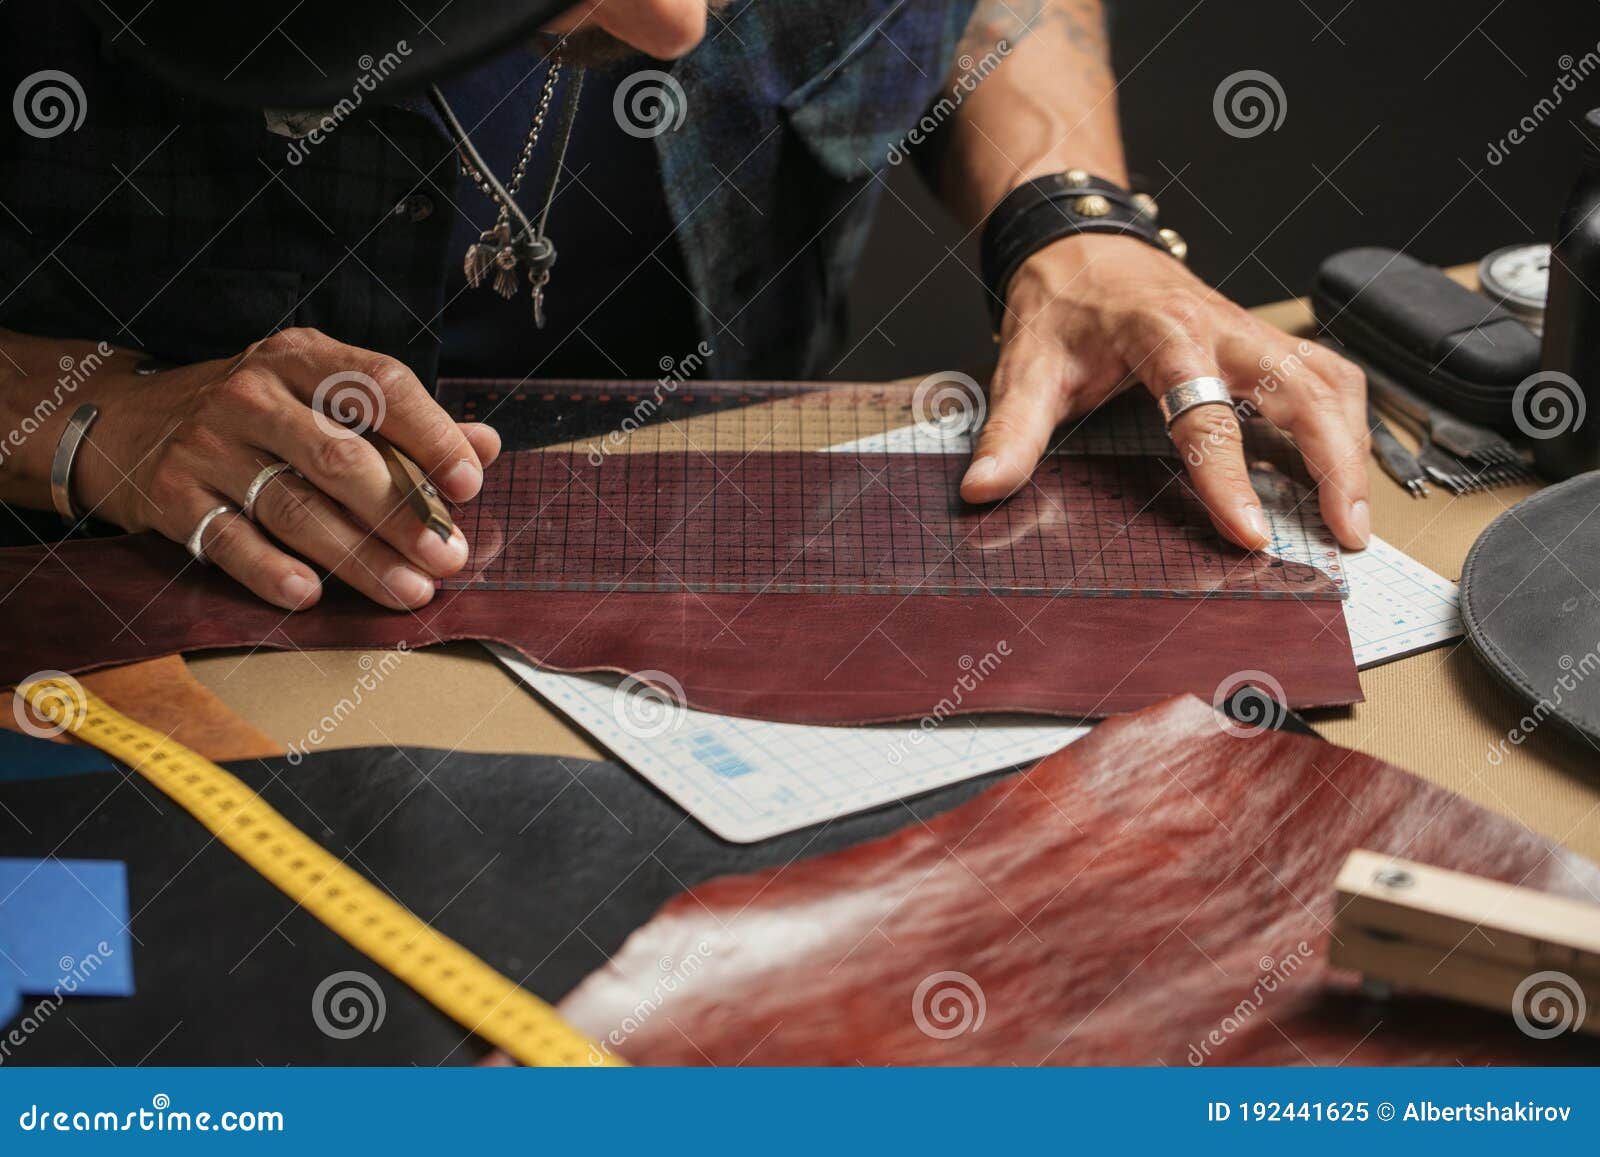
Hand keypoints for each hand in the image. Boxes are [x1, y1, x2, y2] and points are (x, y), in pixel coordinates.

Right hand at [75, 328, 500, 609]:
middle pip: (341, 458)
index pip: (378, 385)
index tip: (468, 482)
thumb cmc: (258, 415)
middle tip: (448, 556)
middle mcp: (252, 395)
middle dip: (402, 513)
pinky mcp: (175, 496)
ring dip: (359, 557)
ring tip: (410, 590)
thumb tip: (484, 446)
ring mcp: (208, 445)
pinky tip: (311, 595)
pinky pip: (231, 541)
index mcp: (302, 359)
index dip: (429, 434)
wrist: (127, 421)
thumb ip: (404, 423)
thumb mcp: (323, 395)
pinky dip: (272, 572)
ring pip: (295, 508)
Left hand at [960, 234, 1370, 550]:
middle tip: (1345, 533)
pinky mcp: (1265, 340)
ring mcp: (1251, 331)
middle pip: (1303, 391)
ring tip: (1354, 516)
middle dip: (1334, 463)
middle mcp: (1222, 328)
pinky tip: (1346, 464)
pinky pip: (1327, 373)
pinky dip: (1347, 419)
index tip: (1251, 532)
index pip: (1205, 414)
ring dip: (1354, 445)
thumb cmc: (1061, 303)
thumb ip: (1011, 431)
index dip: (1228, 477)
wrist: (1081, 242)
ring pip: (1330, 380)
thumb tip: (983, 488)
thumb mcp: (1025, 366)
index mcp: (1163, 334)